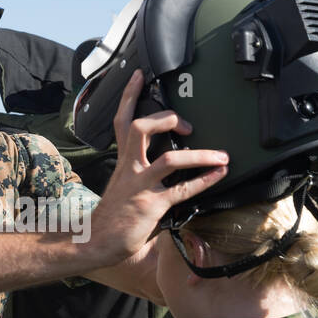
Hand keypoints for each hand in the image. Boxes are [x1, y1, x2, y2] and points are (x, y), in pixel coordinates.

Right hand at [85, 70, 228, 268]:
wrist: (95, 242)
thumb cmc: (112, 216)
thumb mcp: (123, 186)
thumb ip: (141, 173)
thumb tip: (164, 168)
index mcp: (123, 161)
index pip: (122, 121)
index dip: (130, 96)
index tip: (140, 75)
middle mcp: (129, 168)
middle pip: (140, 128)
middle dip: (165, 118)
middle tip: (187, 125)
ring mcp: (140, 186)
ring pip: (169, 160)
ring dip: (200, 154)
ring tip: (221, 155)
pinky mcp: (151, 206)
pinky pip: (181, 190)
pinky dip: (203, 181)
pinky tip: (218, 175)